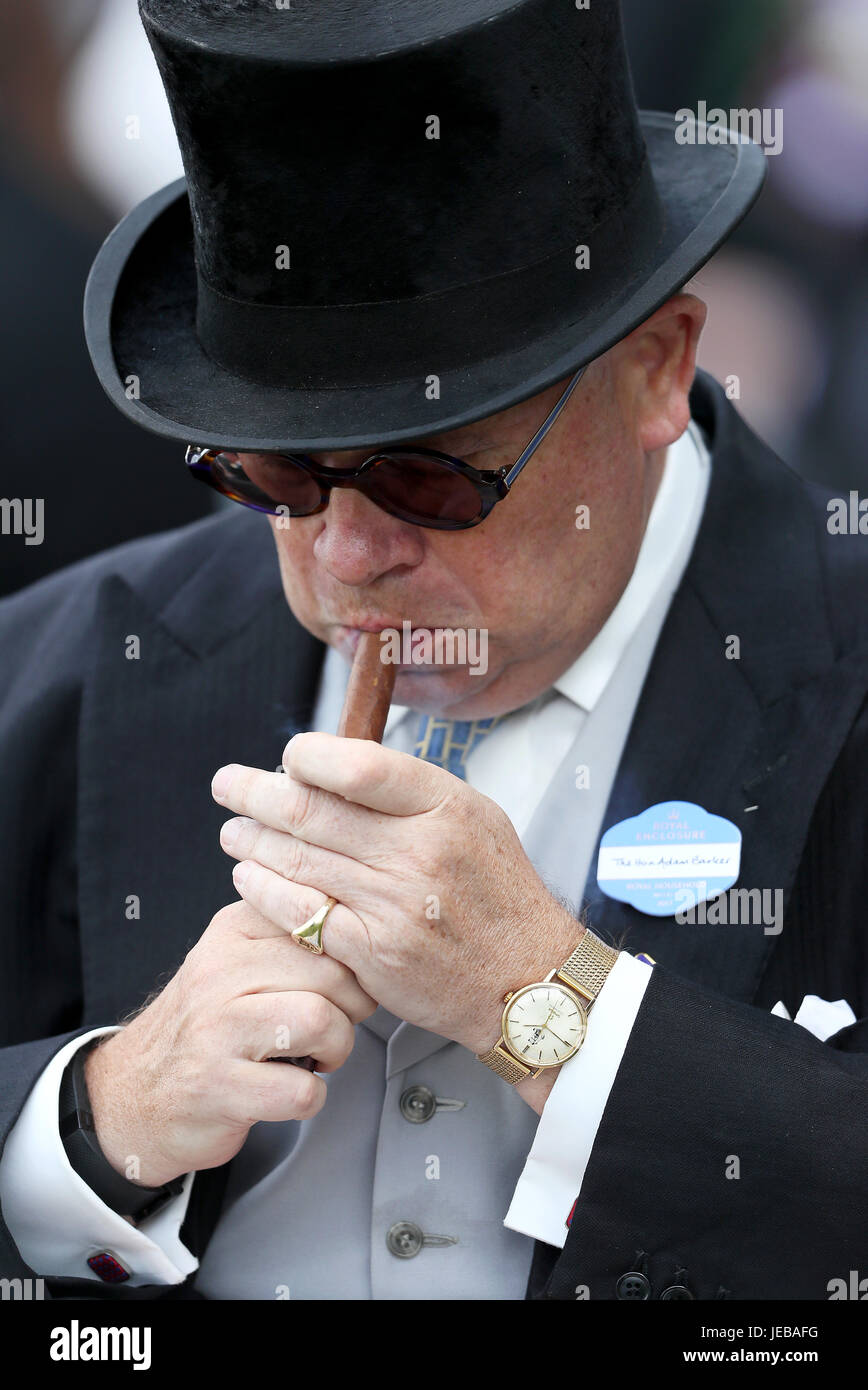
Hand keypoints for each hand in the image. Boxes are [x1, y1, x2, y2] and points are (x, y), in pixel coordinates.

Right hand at [84, 900, 376, 1188]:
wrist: (133, 1093)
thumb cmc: (204, 1028)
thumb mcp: (236, 961)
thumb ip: (290, 940)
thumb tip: (362, 937)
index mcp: (233, 931)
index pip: (322, 924)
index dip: (352, 960)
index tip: (343, 983)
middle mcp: (220, 972)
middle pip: (333, 973)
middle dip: (352, 1009)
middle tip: (332, 1027)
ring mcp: (216, 1029)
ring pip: (321, 1022)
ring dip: (336, 1049)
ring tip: (315, 1056)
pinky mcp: (218, 1086)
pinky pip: (303, 1090)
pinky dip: (310, 1098)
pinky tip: (288, 1090)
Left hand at [212, 732, 583, 1056]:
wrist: (528, 979)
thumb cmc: (499, 894)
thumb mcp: (475, 818)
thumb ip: (409, 791)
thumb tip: (337, 765)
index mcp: (446, 807)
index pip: (357, 764)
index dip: (307, 756)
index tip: (288, 757)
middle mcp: (419, 851)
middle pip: (312, 811)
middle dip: (255, 794)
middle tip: (227, 784)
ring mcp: (394, 904)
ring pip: (299, 860)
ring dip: (252, 841)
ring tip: (232, 830)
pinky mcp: (374, 951)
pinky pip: (301, 914)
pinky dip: (265, 891)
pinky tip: (247, 877)